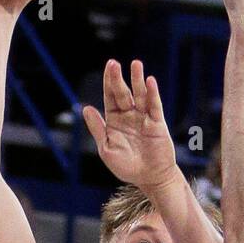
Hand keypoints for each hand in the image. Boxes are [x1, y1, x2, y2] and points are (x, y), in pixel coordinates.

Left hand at [83, 60, 178, 194]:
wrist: (150, 179)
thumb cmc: (127, 167)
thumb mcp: (107, 149)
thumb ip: (98, 129)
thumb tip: (85, 108)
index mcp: (115, 120)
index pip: (110, 97)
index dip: (109, 82)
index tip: (108, 66)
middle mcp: (129, 116)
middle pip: (123, 93)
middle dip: (119, 78)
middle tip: (114, 63)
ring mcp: (144, 118)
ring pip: (140, 95)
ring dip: (138, 80)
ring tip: (136, 64)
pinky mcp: (157, 124)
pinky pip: (154, 106)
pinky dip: (152, 94)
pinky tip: (150, 82)